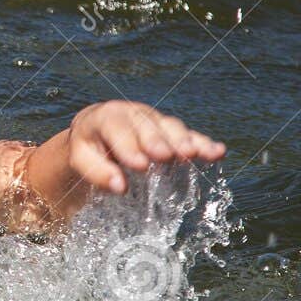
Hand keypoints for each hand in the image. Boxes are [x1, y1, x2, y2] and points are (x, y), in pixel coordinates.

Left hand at [65, 100, 225, 193]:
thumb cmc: (89, 148)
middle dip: (160, 142)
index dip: (129, 146)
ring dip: (186, 141)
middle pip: (149, 127)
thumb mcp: (82, 158)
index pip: (117, 129)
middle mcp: (135, 114)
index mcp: (107, 117)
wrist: (98, 131)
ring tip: (197, 154)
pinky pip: (190, 135)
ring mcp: (156, 121)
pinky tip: (218, 152)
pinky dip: (204, 143)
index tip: (140, 164)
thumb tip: (119, 186)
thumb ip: (97, 172)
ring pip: (173, 128)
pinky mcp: (172, 131)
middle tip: (169, 156)